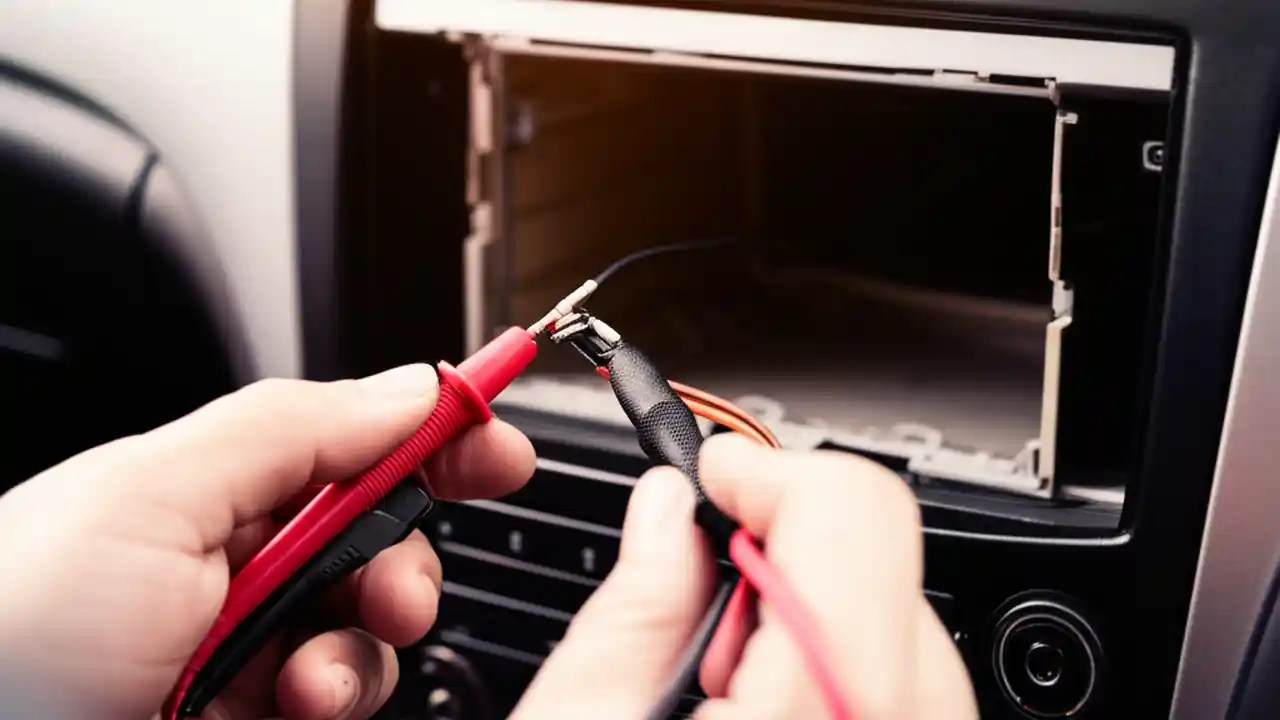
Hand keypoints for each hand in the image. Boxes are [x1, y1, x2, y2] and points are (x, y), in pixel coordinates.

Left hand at [0, 365, 534, 719]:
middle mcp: (235, 562)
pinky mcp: (259, 717)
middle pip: (378, 534)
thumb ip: (291, 427)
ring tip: (309, 676)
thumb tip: (411, 386)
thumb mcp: (149, 496)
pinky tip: (293, 708)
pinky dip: (339, 699)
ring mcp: (248, 647)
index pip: (351, 437)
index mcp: (208, 485)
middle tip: (393, 588)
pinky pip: (346, 695)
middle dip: (405, 558)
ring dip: (363, 645)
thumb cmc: (10, 630)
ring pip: (370, 625)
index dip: (433, 434)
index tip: (497, 444)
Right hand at [510, 433, 975, 718]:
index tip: (711, 476)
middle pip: (884, 556)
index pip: (851, 514)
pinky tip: (769, 711)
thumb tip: (671, 506)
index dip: (766, 470)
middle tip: (697, 592)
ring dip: (810, 608)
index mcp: (825, 712)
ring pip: (902, 615)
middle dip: (783, 542)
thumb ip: (638, 599)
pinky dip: (841, 661)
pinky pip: (910, 676)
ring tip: (724, 686)